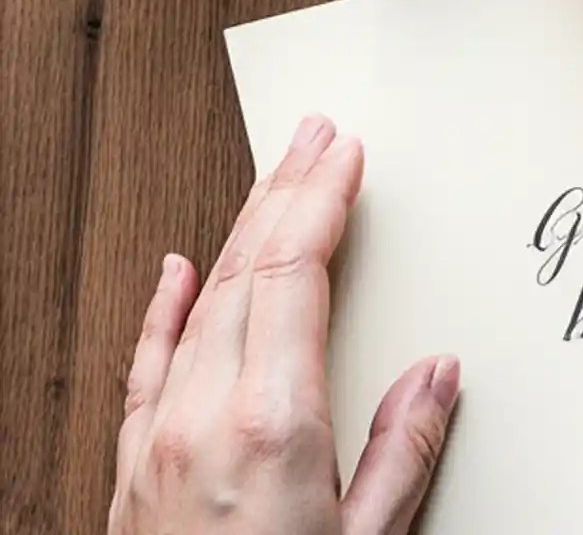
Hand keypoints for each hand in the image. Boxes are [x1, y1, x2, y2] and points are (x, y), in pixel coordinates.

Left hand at [109, 115, 459, 534]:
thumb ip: (403, 452)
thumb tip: (435, 374)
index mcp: (272, 427)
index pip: (295, 276)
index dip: (320, 203)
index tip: (342, 155)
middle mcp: (202, 416)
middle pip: (245, 269)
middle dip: (285, 190)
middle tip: (313, 135)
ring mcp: (156, 437)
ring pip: (198, 301)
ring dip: (239, 230)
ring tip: (272, 180)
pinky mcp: (130, 465)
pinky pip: (145, 362)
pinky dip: (160, 306)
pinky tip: (171, 269)